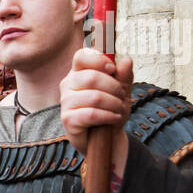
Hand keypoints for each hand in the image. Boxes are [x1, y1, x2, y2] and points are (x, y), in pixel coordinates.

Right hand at [59, 47, 133, 167]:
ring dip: (114, 104)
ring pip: (94, 97)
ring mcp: (66, 102)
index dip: (98, 59)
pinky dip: (108, 116)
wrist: (107, 137)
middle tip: (121, 96)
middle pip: (91, 77)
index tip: (112, 69)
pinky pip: (91, 114)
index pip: (81, 56)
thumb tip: (125, 60)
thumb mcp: (122, 90)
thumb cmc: (111, 109)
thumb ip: (124, 75)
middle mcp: (68, 84)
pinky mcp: (68, 119)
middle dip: (114, 87)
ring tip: (118, 109)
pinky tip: (114, 118)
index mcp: (79, 72)